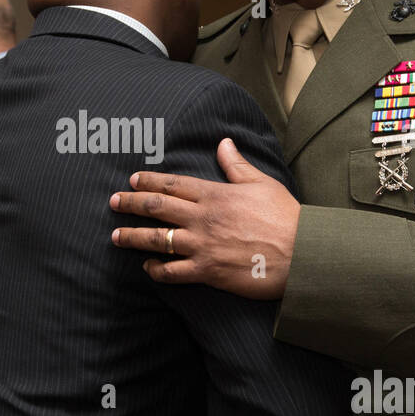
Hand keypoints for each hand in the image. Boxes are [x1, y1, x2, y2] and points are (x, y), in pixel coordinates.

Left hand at [110, 138, 299, 299]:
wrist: (301, 253)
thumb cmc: (285, 217)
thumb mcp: (261, 183)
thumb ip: (237, 165)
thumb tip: (223, 143)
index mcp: (214, 194)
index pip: (173, 184)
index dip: (149, 181)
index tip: (133, 179)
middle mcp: (202, 218)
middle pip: (156, 208)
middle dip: (130, 203)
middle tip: (113, 202)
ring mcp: (202, 246)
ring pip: (156, 240)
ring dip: (133, 237)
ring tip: (116, 236)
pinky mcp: (207, 271)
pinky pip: (172, 272)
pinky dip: (156, 270)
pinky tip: (148, 268)